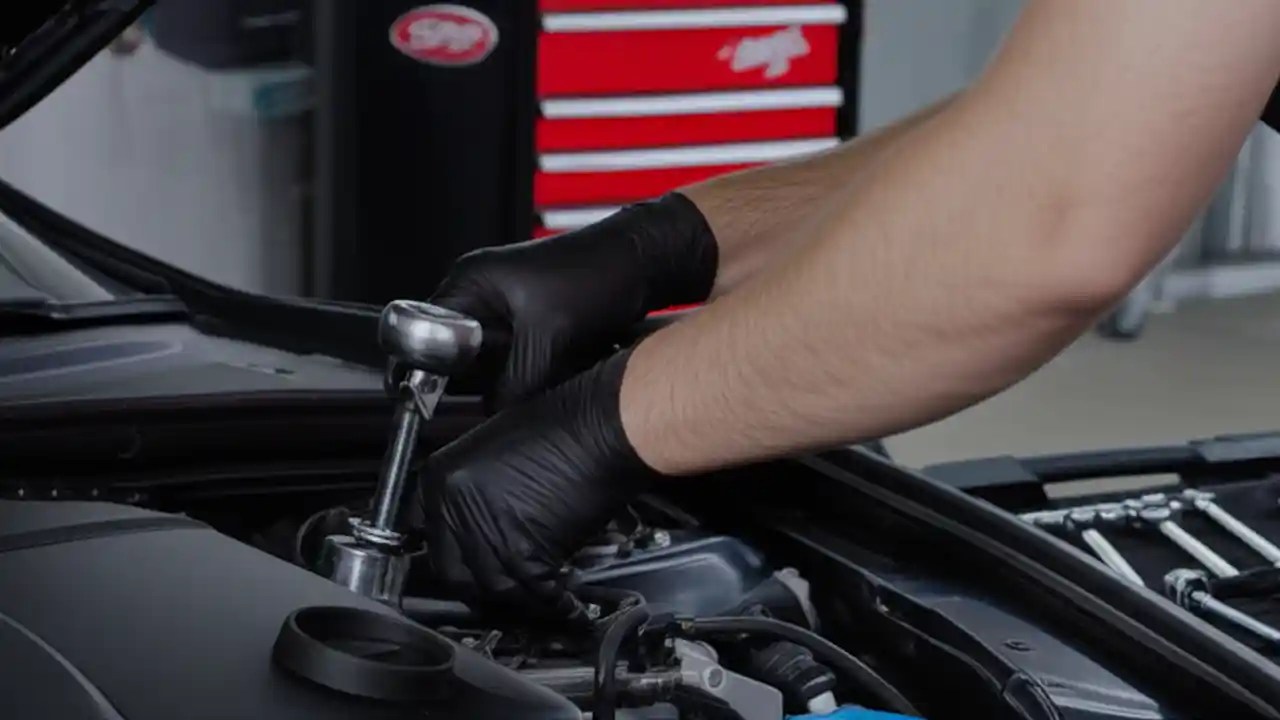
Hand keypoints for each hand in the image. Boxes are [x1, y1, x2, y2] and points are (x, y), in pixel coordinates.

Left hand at [412, 350, 653, 621]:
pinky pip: (533, 591)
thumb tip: (481, 520)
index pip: (422, 530)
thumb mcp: (496, 445)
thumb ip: (475, 487)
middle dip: (478, 587)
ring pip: (493, 588)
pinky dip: (552, 604)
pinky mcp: (523, 551)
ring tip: (538, 602)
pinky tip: (567, 605)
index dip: (450, 551)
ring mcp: (486, 530)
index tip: (463, 564)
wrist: (604, 427)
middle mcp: (455, 505)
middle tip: (500, 591)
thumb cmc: (564, 425)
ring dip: (519, 601)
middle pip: (452, 570)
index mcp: (441, 475)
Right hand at [427, 193, 715, 410]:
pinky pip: (518, 362)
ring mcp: (506, 310)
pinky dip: (532, 372)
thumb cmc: (599, 272)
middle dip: (482, 379)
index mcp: (470, 282)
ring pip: (492, 364)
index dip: (428, 369)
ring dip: (512, 377)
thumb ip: (515, 383)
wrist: (641, 262)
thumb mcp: (549, 337)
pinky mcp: (532, 325)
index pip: (424, 333)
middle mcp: (481, 294)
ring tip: (542, 370)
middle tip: (510, 386)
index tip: (432, 397)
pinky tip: (555, 369)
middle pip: (459, 356)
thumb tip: (498, 415)